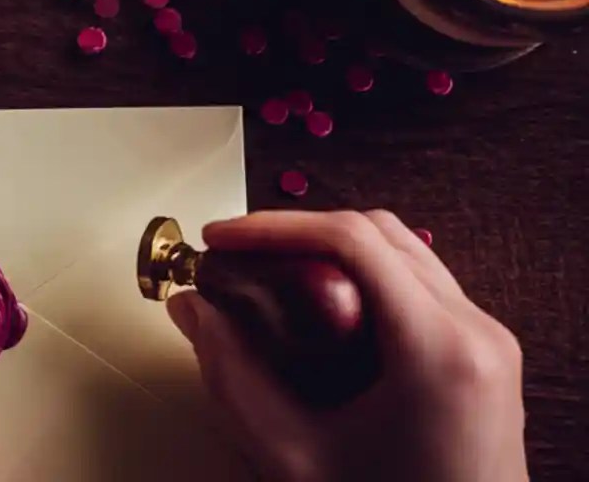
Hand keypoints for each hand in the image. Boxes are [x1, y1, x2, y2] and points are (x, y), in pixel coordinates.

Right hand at [167, 210, 526, 481]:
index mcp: (439, 352)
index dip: (274, 226)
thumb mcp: (293, 457)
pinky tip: (317, 309)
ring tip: (268, 277)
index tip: (223, 239)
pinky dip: (364, 278)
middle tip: (237, 255)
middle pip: (379, 232)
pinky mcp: (482, 356)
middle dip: (297, 232)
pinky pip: (419, 285)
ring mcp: (487, 342)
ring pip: (403, 250)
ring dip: (331, 252)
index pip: (352, 240)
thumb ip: (233, 377)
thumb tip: (196, 311)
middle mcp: (476, 334)